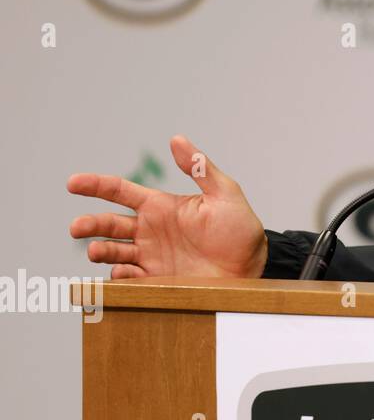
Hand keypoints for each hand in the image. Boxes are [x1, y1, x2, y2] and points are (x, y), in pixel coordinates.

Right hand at [67, 134, 267, 278]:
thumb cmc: (240, 229)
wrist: (254, 266)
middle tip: (77, 227)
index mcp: (161, 206)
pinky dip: (121, 276)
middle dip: (90, 224)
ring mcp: (151, 256)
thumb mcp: (224, 194)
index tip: (72, 183)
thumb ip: (200, 169)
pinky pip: (130, 278)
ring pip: (113, 251)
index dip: (96, 185)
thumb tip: (177, 139)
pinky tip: (122, 271)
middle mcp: (150, 230)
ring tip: (96, 250)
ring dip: (100, 251)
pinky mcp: (157, 280)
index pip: (121, 191)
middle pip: (109, 224)